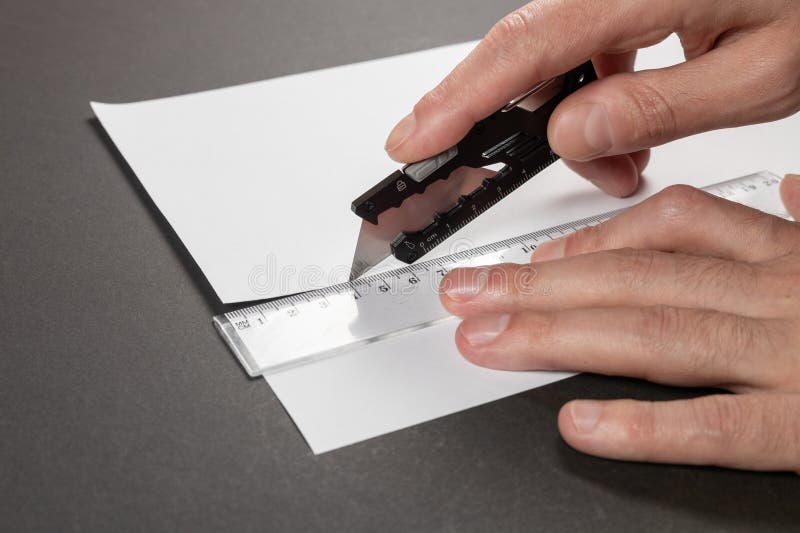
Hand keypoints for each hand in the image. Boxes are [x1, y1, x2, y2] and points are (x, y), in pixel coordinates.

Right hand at [385, 0, 799, 196]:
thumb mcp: (761, 74)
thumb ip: (661, 106)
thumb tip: (572, 131)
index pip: (531, 47)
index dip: (463, 98)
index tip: (417, 138)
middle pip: (525, 48)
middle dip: (500, 117)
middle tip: (488, 167)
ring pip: (558, 58)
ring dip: (567, 119)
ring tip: (615, 166)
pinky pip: (589, 50)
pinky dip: (593, 98)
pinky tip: (624, 130)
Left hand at [439, 175, 799, 471]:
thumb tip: (790, 188)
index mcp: (785, 256)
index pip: (673, 224)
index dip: (592, 237)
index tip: (536, 254)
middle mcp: (780, 296)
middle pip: (636, 277)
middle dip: (538, 285)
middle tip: (470, 294)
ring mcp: (791, 358)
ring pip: (654, 335)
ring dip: (558, 335)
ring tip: (491, 341)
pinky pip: (712, 426)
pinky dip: (640, 426)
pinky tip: (577, 422)